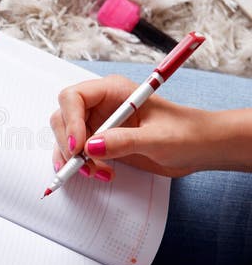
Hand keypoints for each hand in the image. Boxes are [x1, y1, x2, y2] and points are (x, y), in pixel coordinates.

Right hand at [50, 75, 218, 181]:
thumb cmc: (185, 134)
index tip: (78, 146)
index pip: (74, 97)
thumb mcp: (157, 138)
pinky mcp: (102, 142)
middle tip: (82, 165)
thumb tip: (90, 147)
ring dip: (74, 159)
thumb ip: (123, 141)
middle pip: (63, 117)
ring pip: (67, 137)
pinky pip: (78, 153)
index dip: (69, 120)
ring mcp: (100, 123)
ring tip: (97, 173)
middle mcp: (101, 104)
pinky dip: (82, 166)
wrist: (199, 148)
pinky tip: (101, 173)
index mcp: (113, 91)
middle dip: (68, 144)